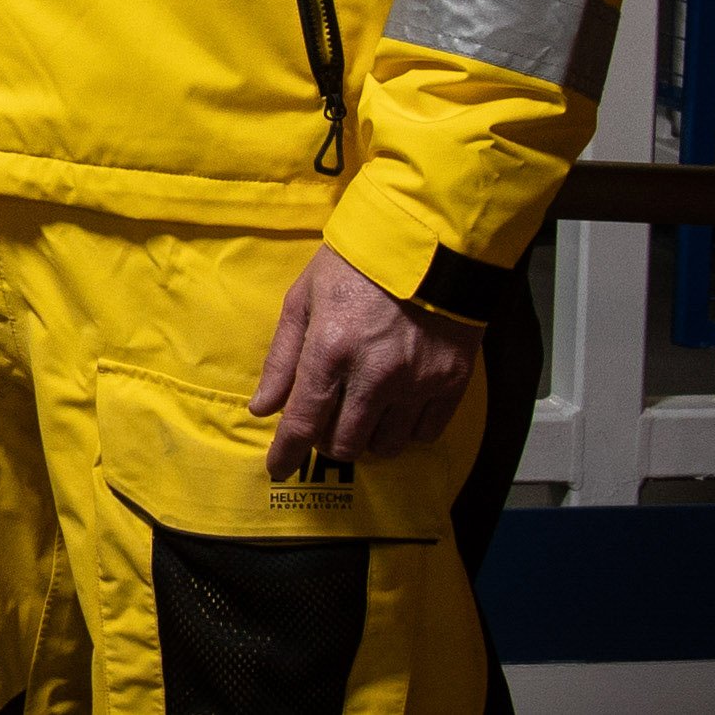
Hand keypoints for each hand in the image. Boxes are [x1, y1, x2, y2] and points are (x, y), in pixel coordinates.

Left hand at [251, 245, 482, 476]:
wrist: (428, 246)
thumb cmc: (353, 267)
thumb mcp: (303, 300)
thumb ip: (282, 358)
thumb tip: (263, 408)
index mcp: (330, 350)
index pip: (304, 421)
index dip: (287, 452)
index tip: (278, 468)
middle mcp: (375, 375)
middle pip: (345, 443)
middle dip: (327, 442)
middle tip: (325, 424)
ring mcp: (417, 382)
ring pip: (385, 445)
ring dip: (366, 439)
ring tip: (359, 415)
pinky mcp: (451, 384)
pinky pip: (424, 435)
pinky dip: (404, 432)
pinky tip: (394, 412)